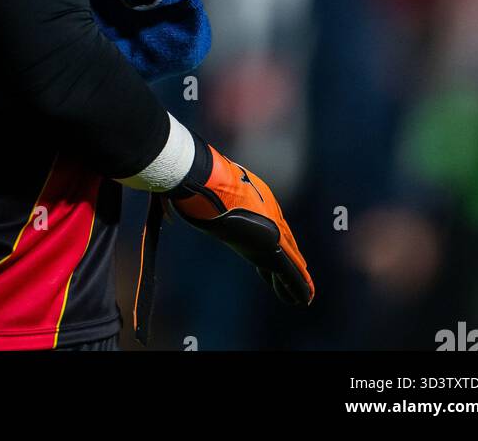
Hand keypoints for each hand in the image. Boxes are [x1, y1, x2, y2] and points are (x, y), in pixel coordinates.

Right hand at [168, 136, 314, 305]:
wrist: (205, 178)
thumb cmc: (197, 182)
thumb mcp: (194, 195)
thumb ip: (184, 205)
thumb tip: (170, 213)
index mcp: (251, 204)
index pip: (266, 227)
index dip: (275, 243)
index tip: (278, 254)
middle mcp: (265, 215)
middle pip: (283, 244)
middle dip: (291, 261)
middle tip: (301, 277)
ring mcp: (270, 229)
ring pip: (290, 259)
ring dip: (299, 278)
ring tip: (307, 294)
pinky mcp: (270, 244)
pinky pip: (289, 271)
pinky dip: (298, 284)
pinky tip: (307, 297)